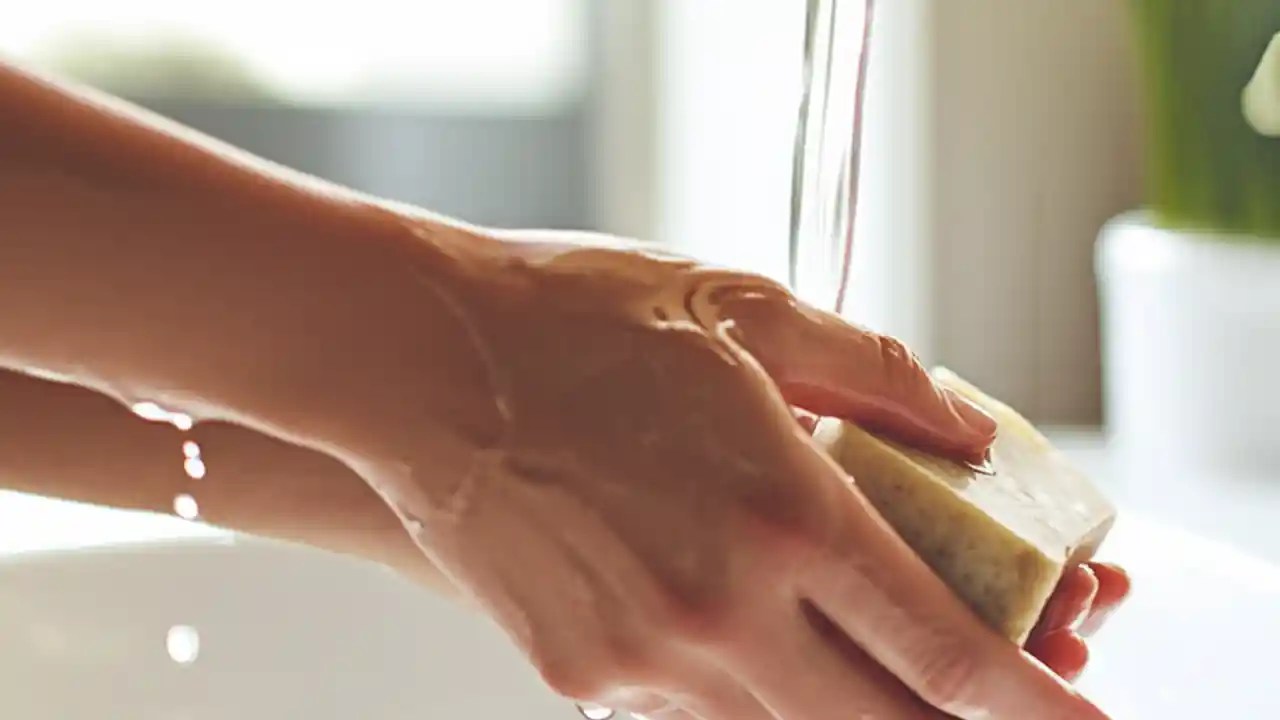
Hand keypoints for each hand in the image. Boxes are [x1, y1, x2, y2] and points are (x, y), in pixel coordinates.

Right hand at [352, 230, 1111, 718]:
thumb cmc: (570, 320)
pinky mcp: (580, 677)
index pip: (948, 649)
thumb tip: (964, 435)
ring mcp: (646, 658)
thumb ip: (878, 377)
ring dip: (844, 709)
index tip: (1076, 717)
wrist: (415, 360)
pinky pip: (693, 711)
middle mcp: (722, 607)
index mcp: (784, 512)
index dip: (1033, 699)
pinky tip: (737, 623)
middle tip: (986, 705)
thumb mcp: (743, 311)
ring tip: (859, 658)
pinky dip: (744, 687)